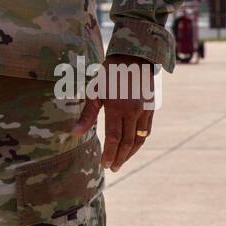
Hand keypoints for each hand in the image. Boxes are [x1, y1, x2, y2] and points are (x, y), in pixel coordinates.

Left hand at [71, 54, 155, 171]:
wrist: (134, 57)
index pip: (114, 138)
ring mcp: (144, 111)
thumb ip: (87, 115)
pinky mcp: (151, 109)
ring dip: (130, 153)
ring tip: (120, 162)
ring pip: (139, 139)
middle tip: (112, 168)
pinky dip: (139, 142)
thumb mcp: (94, 91)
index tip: (104, 165)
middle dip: (119, 157)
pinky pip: (146, 131)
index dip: (109, 153)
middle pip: (127, 142)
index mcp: (117, 107)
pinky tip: (132, 148)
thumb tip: (75, 134)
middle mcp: (133, 111)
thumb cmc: (109, 73)